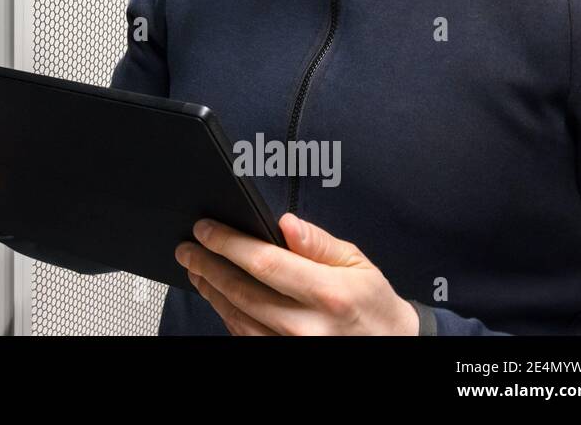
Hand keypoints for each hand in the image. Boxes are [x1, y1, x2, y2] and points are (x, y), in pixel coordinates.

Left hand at [174, 212, 418, 334]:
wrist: (394, 347)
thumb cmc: (374, 306)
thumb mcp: (359, 265)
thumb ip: (319, 243)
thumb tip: (285, 223)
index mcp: (329, 293)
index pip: (264, 262)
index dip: (227, 243)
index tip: (204, 229)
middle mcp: (308, 326)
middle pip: (242, 291)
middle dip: (207, 265)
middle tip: (187, 248)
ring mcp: (293, 348)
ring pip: (237, 317)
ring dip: (210, 290)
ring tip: (196, 268)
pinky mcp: (284, 358)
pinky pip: (246, 336)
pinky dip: (226, 314)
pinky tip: (217, 296)